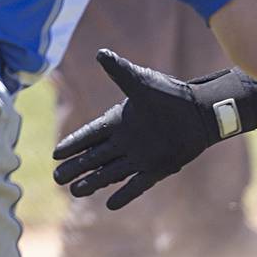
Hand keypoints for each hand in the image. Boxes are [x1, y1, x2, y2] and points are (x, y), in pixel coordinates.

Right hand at [52, 50, 256, 209]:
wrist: (201, 110)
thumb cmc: (171, 94)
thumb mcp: (142, 82)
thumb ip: (120, 71)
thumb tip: (100, 52)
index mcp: (119, 121)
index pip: (89, 134)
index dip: (73, 144)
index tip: (55, 153)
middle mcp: (126, 141)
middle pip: (94, 157)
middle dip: (77, 167)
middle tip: (57, 178)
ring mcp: (140, 156)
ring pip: (110, 172)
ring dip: (93, 182)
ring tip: (75, 191)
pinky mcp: (157, 168)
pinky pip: (137, 184)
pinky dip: (125, 194)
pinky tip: (110, 204)